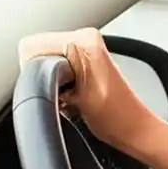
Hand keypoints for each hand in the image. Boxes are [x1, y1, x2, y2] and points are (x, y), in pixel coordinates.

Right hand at [18, 28, 156, 148]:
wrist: (136, 130)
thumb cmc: (116, 119)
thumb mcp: (73, 99)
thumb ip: (47, 79)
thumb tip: (31, 72)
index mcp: (84, 40)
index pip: (31, 47)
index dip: (32, 72)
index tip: (50, 89)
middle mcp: (86, 38)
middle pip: (36, 51)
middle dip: (40, 76)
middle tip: (63, 96)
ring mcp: (86, 48)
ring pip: (43, 60)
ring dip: (49, 81)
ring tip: (70, 97)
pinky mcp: (86, 60)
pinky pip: (55, 66)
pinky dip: (57, 83)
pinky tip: (72, 96)